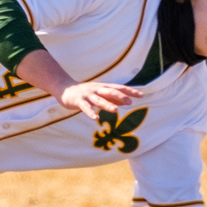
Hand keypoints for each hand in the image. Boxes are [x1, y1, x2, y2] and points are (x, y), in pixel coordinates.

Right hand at [16, 51, 141, 116]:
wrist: (65, 88)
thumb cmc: (85, 92)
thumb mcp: (100, 93)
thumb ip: (112, 96)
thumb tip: (127, 99)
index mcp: (103, 87)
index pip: (119, 88)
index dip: (130, 91)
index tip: (141, 95)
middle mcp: (97, 90)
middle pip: (110, 92)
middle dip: (120, 96)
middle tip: (130, 102)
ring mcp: (88, 95)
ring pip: (98, 100)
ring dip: (107, 104)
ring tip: (115, 110)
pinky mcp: (78, 101)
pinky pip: (85, 108)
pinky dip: (90, 113)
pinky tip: (95, 119)